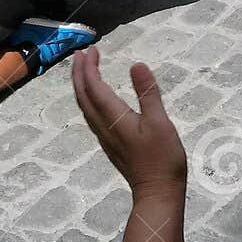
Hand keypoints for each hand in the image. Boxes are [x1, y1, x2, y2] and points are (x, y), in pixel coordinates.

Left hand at [71, 50, 186, 200]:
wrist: (157, 192)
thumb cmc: (162, 158)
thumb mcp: (160, 122)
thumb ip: (148, 93)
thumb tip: (137, 65)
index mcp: (114, 118)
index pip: (94, 87)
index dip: (89, 67)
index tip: (92, 49)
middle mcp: (103, 126)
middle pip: (83, 96)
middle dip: (79, 73)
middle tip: (81, 53)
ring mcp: (104, 136)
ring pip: (85, 106)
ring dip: (81, 85)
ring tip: (83, 69)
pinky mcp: (110, 143)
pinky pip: (91, 115)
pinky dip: (88, 98)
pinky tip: (95, 97)